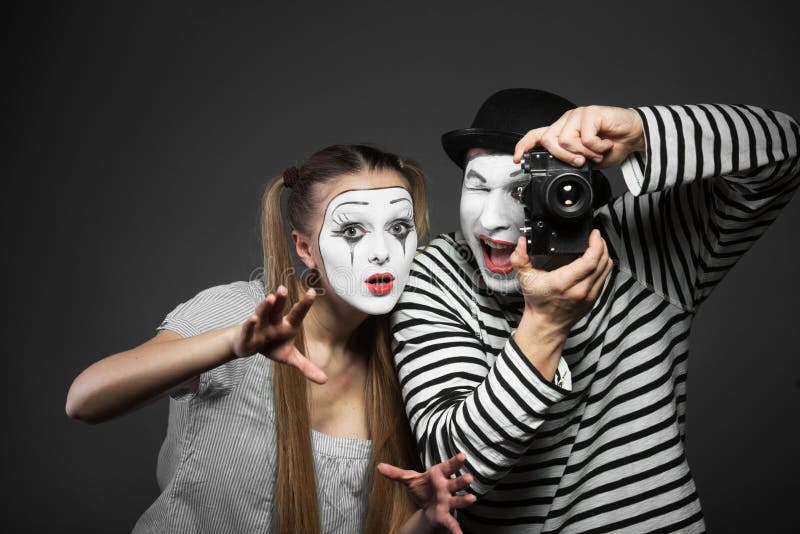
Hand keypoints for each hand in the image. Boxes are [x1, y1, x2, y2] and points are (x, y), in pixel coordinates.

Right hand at [231, 285, 327, 383]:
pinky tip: (252, 319)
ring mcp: (260, 327)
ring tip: (271, 298)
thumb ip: (306, 366)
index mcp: (287, 326)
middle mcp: (274, 322)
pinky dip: (250, 325)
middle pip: (278, 309)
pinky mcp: (247, 336)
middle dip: (281, 300)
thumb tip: (325, 380)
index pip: (297, 313)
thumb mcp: (290, 357)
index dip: (304, 304)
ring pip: (262, 314)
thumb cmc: (272, 346)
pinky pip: (248, 330)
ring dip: (265, 306)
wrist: (248, 347)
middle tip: (284, 288)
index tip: (312, 292)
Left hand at [378, 452, 476, 533]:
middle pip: (456, 483)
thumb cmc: (423, 488)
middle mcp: (446, 487)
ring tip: (472, 498)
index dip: (455, 461)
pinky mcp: (446, 515)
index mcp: (439, 475)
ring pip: (457, 500)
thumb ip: (396, 473)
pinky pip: (452, 522)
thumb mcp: (409, 480)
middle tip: (469, 477)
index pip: (448, 466)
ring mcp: (448, 501)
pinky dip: (456, 529)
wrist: (427, 506)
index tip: (462, 456)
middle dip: (462, 480)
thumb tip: (379, 466)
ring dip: (464, 500)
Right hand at [510, 229, 611, 337]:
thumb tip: (522, 243)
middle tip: (595, 236)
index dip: (596, 245)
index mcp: (564, 283)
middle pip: (603, 262)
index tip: (594, 234)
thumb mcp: (525, 279)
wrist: (546, 324)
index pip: (590, 261)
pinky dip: (602, 266)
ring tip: (597, 246)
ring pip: (607, 269)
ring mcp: (590, 295)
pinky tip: (595, 261)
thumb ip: (520, 258)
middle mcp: (581, 289)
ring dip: (604, 255)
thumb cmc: (538, 303)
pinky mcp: (594, 298)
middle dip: (602, 245)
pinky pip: (604, 278)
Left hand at [513, 105, 644, 168]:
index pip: (537, 135)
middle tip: (581, 162)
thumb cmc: (612, 146)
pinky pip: (585, 138)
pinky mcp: (590, 113)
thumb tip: (561, 167)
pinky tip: (605, 144)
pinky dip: (597, 148)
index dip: (524, 146)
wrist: (634, 136)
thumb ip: (572, 161)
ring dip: (583, 153)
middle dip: (564, 157)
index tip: (518, 158)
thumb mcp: (587, 160)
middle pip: (550, 141)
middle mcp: (567, 121)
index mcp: (563, 131)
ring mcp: (577, 115)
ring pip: (566, 140)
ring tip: (597, 153)